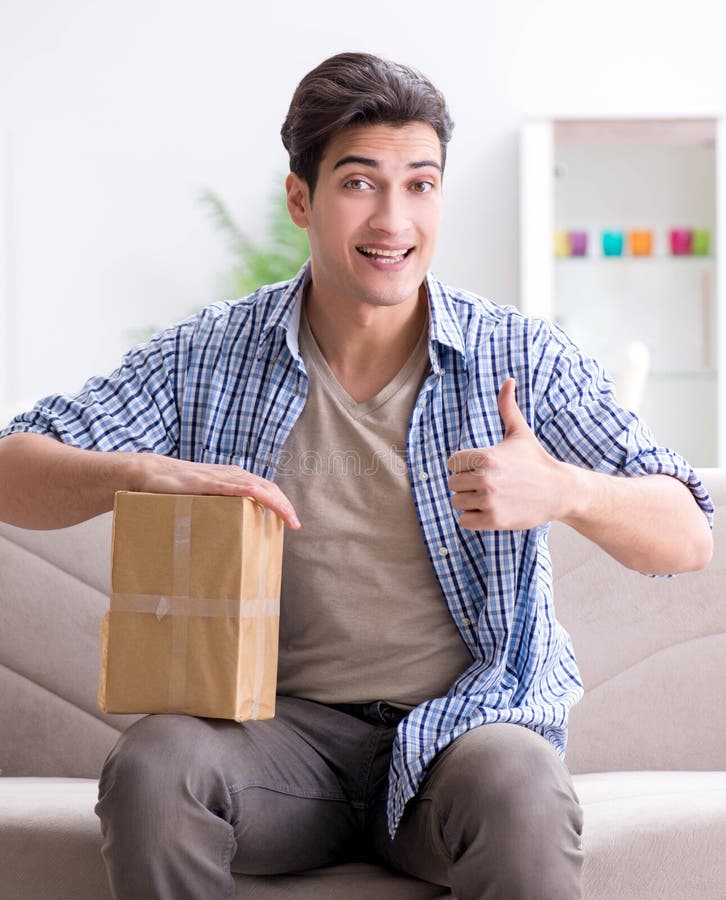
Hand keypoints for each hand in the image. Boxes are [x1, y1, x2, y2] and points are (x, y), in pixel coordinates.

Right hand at [131, 453, 300, 529]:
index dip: (280, 502)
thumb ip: (215, 510)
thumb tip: (226, 534)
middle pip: (268, 488)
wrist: (148, 475)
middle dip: (284, 505)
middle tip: (295, 524)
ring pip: (259, 486)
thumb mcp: (200, 500)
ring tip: (289, 519)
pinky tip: (267, 502)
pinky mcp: (209, 482)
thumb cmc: (173, 491)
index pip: (265, 488)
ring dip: (278, 502)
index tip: (291, 520)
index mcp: (231, 478)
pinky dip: (257, 493)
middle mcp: (231, 475)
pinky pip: (239, 486)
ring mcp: (221, 477)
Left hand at [447, 378, 565, 530]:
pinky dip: (473, 518)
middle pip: (453, 484)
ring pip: (457, 503)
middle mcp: (484, 478)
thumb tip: (508, 380)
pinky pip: (465, 521)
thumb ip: (507, 406)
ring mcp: (489, 500)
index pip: (452, 464)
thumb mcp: (520, 432)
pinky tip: (490, 510)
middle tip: (488, 484)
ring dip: (469, 502)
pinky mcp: (494, 520)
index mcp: (485, 456)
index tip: (481, 468)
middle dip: (466, 485)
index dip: (464, 466)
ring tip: (490, 496)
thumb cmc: (536, 460)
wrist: (560, 490)